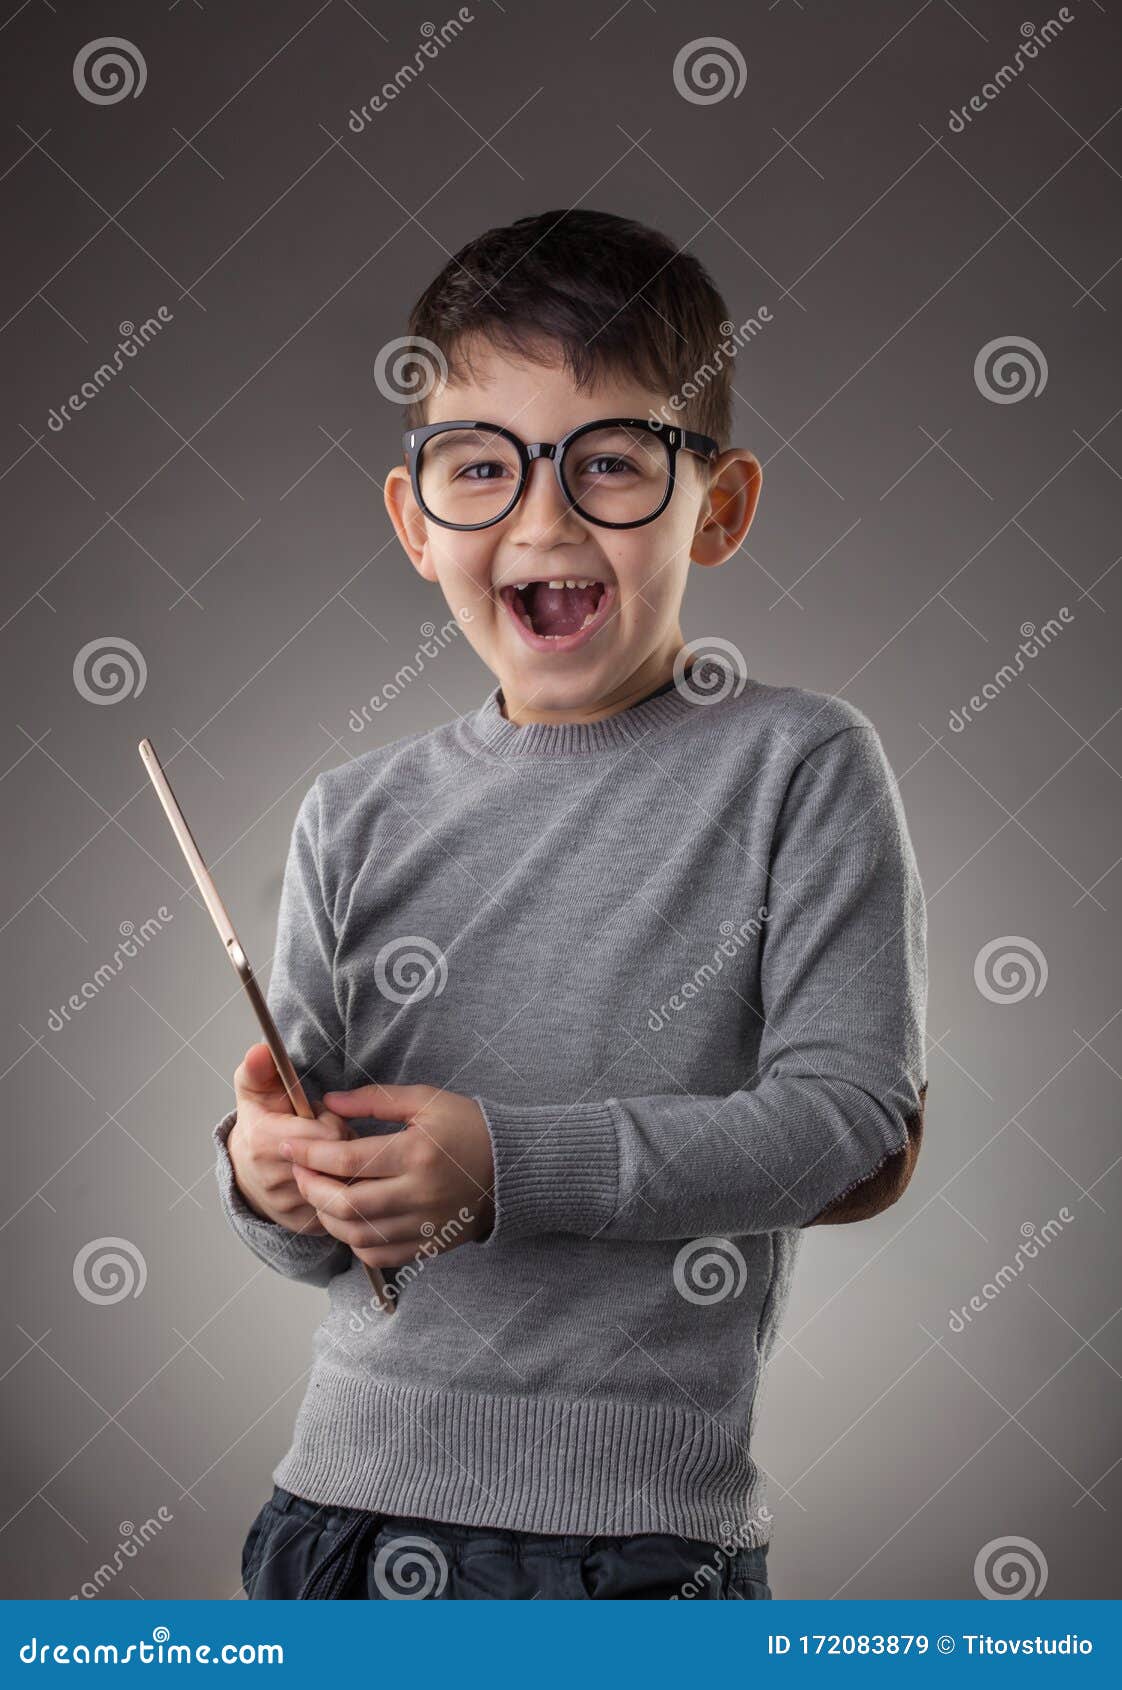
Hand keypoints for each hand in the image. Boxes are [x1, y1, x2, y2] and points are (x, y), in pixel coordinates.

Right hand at [226, 1043, 351, 1234]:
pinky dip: (345, 1190)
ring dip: (348, 1169)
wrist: (247, 1174)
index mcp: (265, 1144)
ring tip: (332, 1158)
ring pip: (346, 1183)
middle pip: (339, 1159)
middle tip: (333, 1138)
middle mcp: (275, 1180)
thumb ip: (260, 1068)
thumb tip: (262, 1050)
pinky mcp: (305, 1225)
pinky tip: (334, 1179)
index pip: (327, 1133)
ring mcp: (291, 1208)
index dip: (333, 1123)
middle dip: (344, 1145)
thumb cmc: (261, 1124)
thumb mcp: (255, 1091)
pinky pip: (345, 1206)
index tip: (324, 1119)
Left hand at [279, 1083, 495, 1269]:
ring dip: (327, 1217)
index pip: (348, 1161)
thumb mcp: (426, 1101)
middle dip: (312, 1188)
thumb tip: (330, 1102)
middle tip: (298, 1171)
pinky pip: (378, 1254)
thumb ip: (375, 1099)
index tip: (289, 1147)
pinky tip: (346, 1220)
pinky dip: (352, 1241)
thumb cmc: (468, 1128)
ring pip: (357, 1234)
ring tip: (318, 1194)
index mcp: (417, 1154)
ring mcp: (424, 1225)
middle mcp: (420, 1194)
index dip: (310, 1155)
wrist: (512, 1168)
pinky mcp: (427, 1245)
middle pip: (346, 1204)